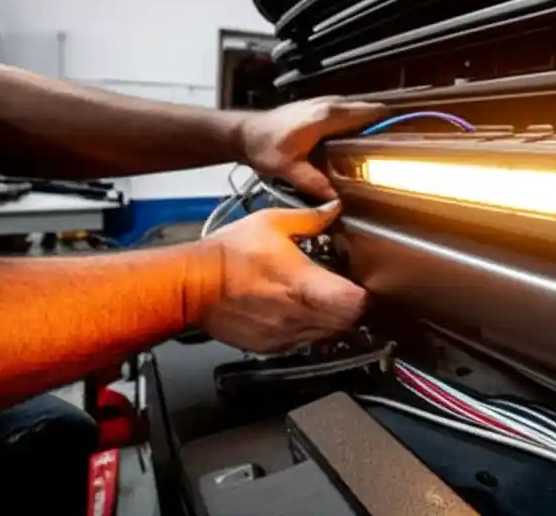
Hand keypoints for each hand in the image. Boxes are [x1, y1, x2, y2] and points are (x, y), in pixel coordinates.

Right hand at [194, 201, 367, 352]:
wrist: (191, 286)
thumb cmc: (225, 257)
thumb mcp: (272, 223)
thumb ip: (310, 218)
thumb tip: (332, 209)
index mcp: (303, 284)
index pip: (354, 302)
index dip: (364, 293)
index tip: (363, 283)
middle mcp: (297, 315)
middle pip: (347, 322)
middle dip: (352, 307)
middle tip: (345, 289)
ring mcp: (285, 335)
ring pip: (328, 335)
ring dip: (332, 319)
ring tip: (321, 298)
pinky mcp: (271, 346)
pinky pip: (304, 343)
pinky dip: (309, 329)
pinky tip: (298, 310)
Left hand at [238, 97, 387, 199]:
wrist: (243, 132)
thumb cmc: (262, 145)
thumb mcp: (288, 169)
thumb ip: (314, 184)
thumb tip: (337, 200)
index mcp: (326, 117)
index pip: (368, 112)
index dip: (388, 122)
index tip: (403, 133)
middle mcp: (328, 105)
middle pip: (368, 110)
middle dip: (383, 124)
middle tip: (394, 146)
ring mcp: (324, 103)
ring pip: (358, 110)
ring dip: (370, 123)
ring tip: (380, 144)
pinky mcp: (319, 108)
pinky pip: (347, 112)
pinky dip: (357, 122)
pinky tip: (356, 141)